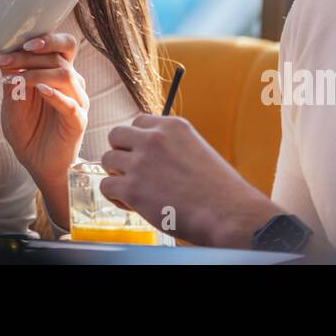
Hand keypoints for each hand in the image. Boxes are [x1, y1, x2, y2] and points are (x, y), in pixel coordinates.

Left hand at [0, 33, 87, 188]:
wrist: (36, 163)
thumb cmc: (27, 128)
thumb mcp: (12, 98)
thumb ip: (11, 74)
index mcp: (59, 73)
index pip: (60, 45)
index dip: (43, 38)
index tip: (14, 41)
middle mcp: (72, 83)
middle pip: (61, 57)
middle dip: (31, 55)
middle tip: (6, 59)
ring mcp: (77, 102)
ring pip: (66, 76)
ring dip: (37, 73)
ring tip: (15, 79)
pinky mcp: (78, 122)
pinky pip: (71, 105)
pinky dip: (56, 95)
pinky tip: (40, 90)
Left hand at [100, 114, 279, 247]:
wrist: (228, 214)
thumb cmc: (220, 190)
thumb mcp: (198, 150)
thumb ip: (173, 146)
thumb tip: (154, 157)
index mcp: (173, 126)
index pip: (139, 122)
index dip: (138, 140)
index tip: (145, 156)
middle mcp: (154, 138)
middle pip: (117, 135)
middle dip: (122, 152)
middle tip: (133, 170)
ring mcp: (141, 162)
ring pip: (107, 159)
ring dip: (117, 174)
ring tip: (133, 189)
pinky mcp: (132, 188)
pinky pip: (107, 185)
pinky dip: (115, 196)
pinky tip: (131, 204)